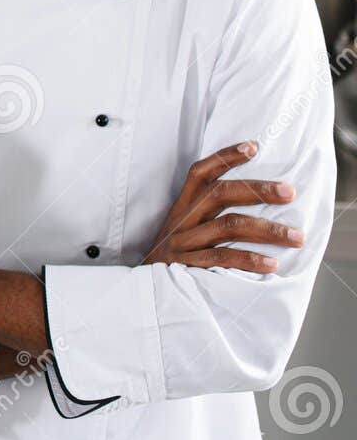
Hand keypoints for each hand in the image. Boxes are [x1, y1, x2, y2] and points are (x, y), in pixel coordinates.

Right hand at [144, 141, 303, 272]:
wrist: (143, 292)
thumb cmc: (173, 259)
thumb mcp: (182, 231)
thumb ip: (207, 216)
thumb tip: (256, 204)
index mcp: (181, 207)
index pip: (200, 173)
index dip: (225, 157)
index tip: (253, 147)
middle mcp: (182, 221)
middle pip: (219, 194)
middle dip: (258, 190)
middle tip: (289, 192)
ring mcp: (184, 243)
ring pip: (228, 226)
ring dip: (267, 230)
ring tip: (296, 236)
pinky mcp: (187, 266)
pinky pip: (222, 259)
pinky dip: (249, 260)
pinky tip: (271, 264)